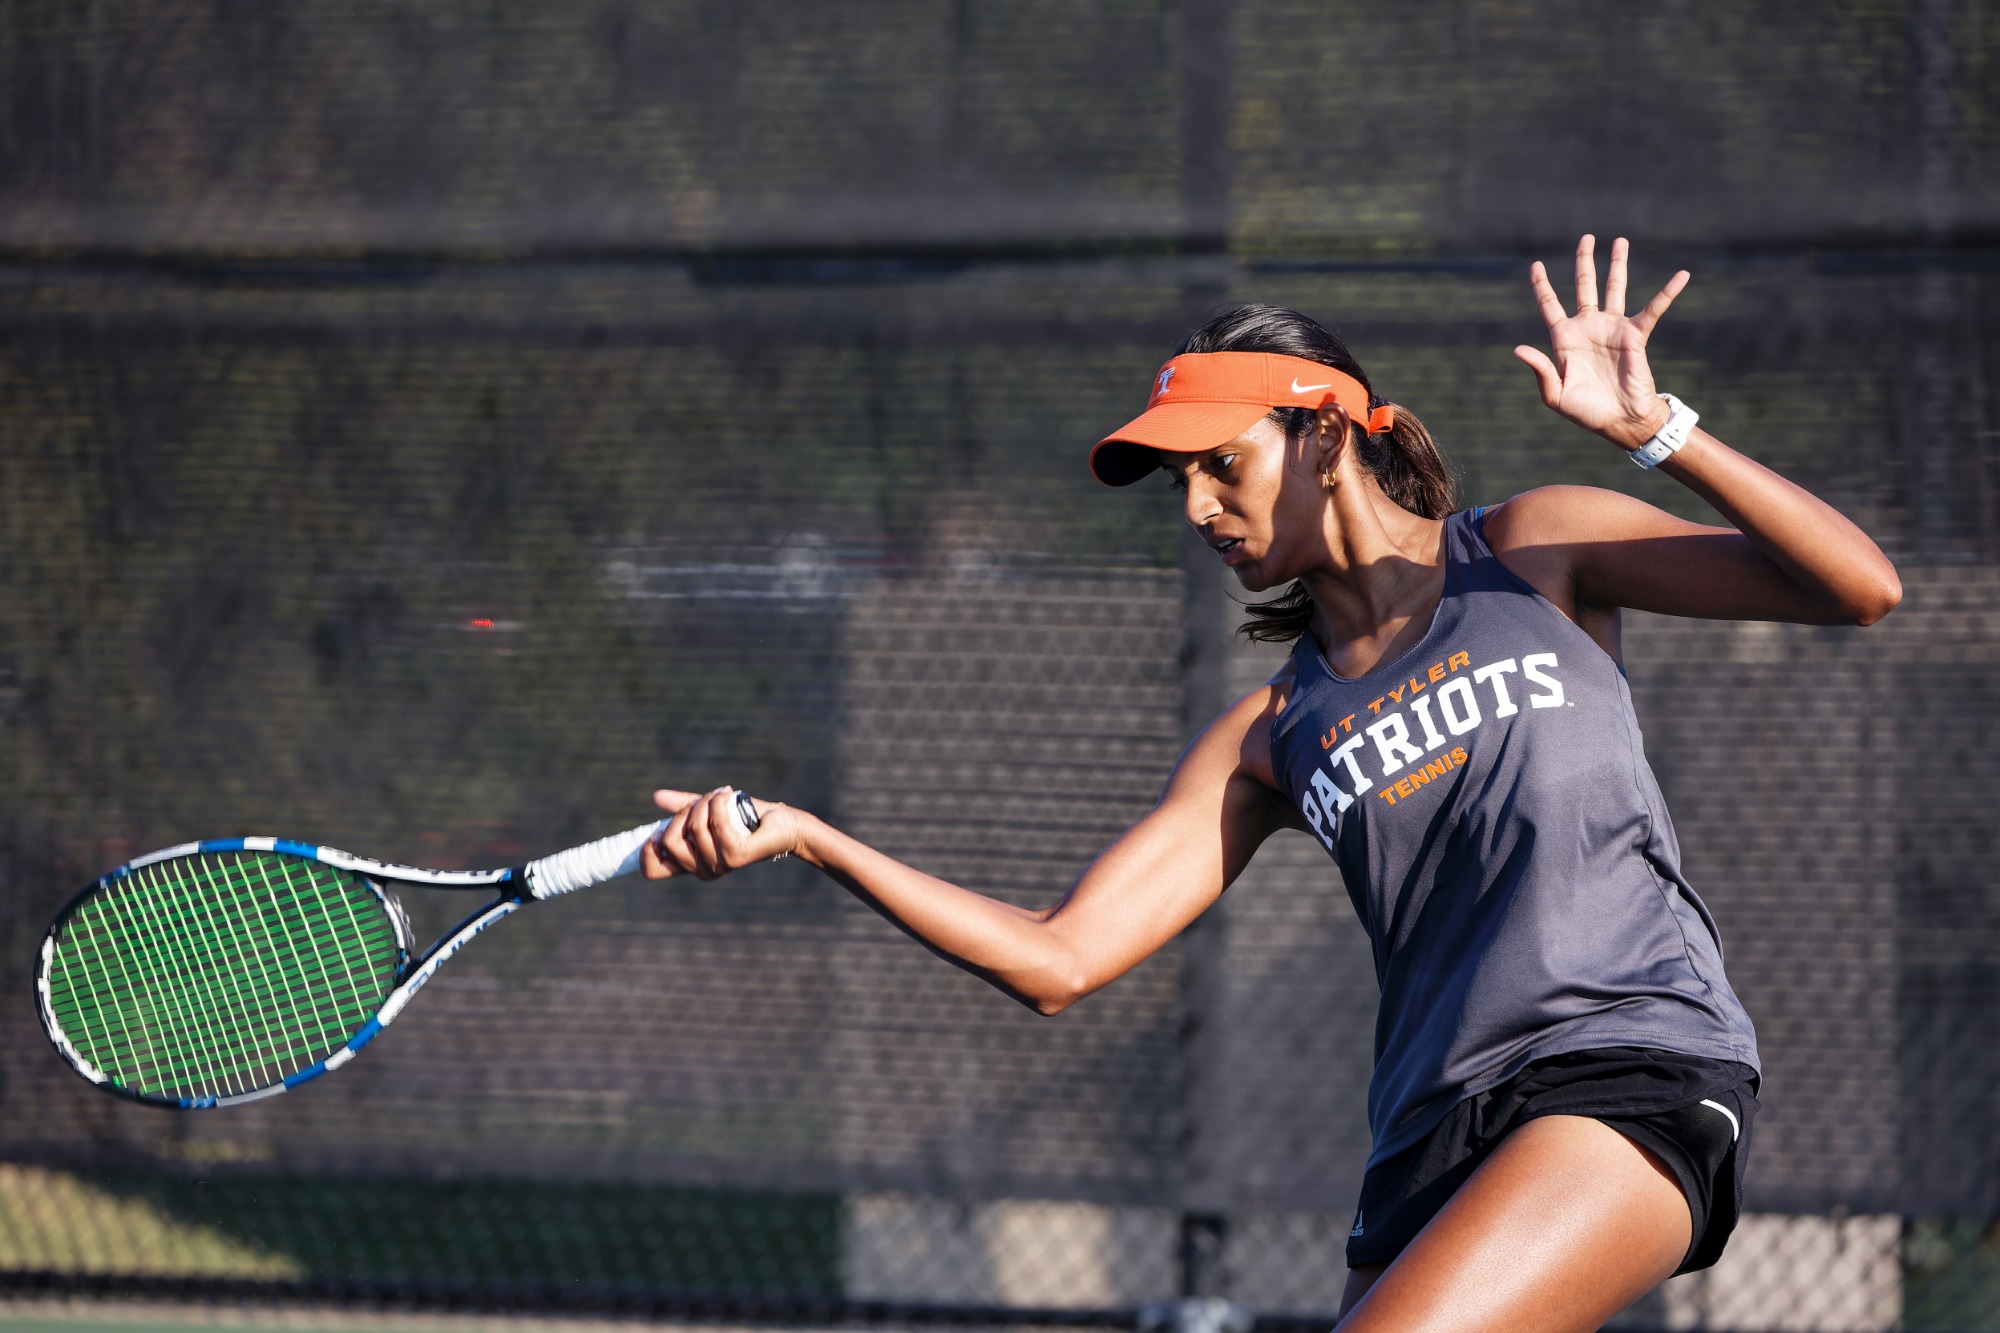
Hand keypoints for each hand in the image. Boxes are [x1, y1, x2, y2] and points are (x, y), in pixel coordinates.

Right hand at [641, 785, 800, 880]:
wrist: (782, 821)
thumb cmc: (745, 817)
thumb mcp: (707, 809)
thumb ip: (682, 806)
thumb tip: (656, 796)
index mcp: (692, 863)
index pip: (651, 870)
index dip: (647, 848)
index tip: (659, 830)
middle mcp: (703, 870)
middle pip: (669, 841)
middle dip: (684, 812)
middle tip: (705, 803)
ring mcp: (720, 865)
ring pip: (693, 827)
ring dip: (706, 803)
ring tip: (722, 797)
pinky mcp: (736, 855)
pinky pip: (715, 822)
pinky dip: (720, 801)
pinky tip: (729, 795)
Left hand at [1514, 235, 1687, 450]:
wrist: (1620, 421)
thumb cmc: (1586, 411)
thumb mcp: (1555, 394)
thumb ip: (1539, 370)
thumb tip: (1518, 348)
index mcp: (1565, 340)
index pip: (1550, 305)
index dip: (1541, 285)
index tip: (1535, 264)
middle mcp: (1588, 328)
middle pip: (1583, 286)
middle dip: (1584, 262)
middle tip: (1586, 238)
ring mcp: (1612, 328)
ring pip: (1614, 288)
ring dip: (1617, 265)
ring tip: (1619, 241)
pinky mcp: (1635, 335)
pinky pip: (1653, 308)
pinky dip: (1667, 292)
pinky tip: (1681, 275)